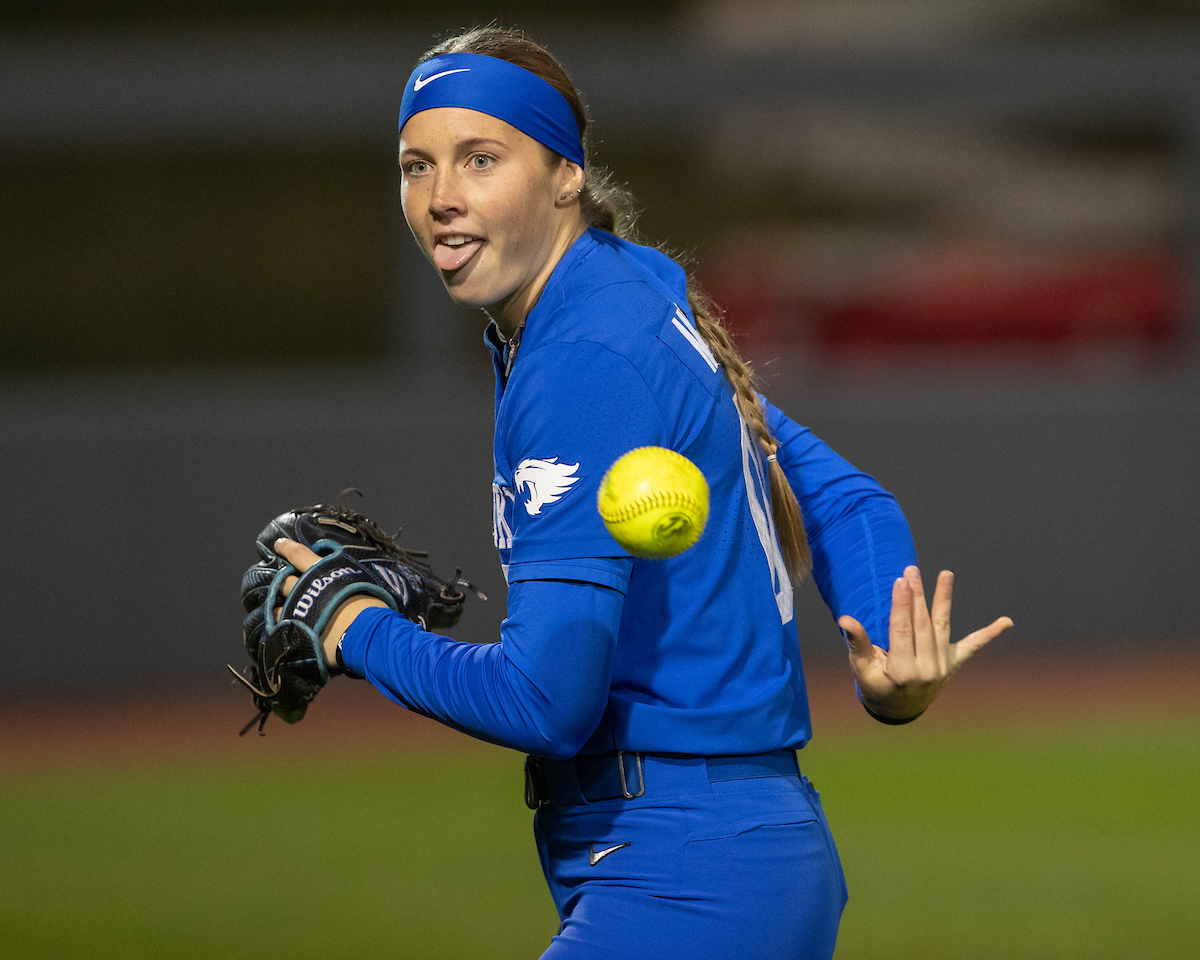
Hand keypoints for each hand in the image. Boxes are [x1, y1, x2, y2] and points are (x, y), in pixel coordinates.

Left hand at [274, 538, 387, 667]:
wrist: (365, 631)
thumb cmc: (370, 604)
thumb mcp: (363, 580)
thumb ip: (350, 575)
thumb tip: (347, 572)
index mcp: (322, 572)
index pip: (299, 555)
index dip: (288, 548)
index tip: (279, 544)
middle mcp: (305, 588)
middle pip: (285, 580)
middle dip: (281, 578)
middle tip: (278, 578)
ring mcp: (299, 610)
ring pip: (279, 606)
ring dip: (278, 606)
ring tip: (277, 608)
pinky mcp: (298, 631)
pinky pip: (283, 628)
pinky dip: (282, 626)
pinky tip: (284, 628)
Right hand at [838, 566, 1011, 721]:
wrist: (899, 709)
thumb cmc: (875, 684)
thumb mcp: (862, 667)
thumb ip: (857, 643)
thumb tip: (845, 620)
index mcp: (903, 670)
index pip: (902, 630)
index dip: (902, 605)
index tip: (901, 581)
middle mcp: (927, 669)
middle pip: (922, 624)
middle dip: (917, 595)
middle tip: (911, 570)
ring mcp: (943, 666)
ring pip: (942, 626)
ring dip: (944, 599)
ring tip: (945, 574)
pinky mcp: (954, 663)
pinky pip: (973, 646)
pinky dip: (989, 634)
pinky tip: (1006, 622)